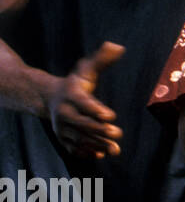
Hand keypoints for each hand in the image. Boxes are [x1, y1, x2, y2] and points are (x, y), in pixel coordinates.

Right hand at [45, 42, 124, 158]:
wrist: (48, 98)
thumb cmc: (74, 83)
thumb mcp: (86, 70)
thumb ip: (102, 59)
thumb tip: (118, 46)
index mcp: (71, 95)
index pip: (84, 103)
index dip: (96, 109)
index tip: (110, 115)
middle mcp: (64, 112)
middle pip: (82, 123)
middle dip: (99, 129)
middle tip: (118, 133)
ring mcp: (62, 127)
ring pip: (79, 138)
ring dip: (97, 144)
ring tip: (116, 149)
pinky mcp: (62, 137)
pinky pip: (73, 147)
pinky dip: (86, 152)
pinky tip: (101, 154)